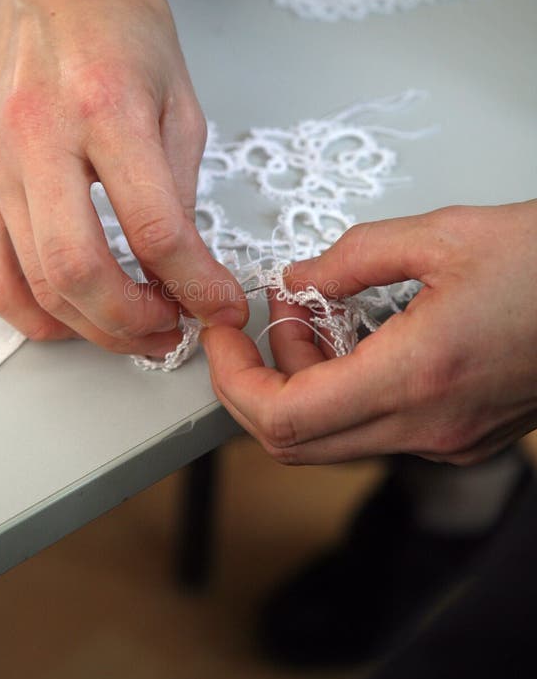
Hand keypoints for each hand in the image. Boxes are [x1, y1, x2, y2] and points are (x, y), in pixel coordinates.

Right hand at [0, 0, 246, 355]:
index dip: (197, 286)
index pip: (155, 228)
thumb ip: (180, 192)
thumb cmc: (122, 28)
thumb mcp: (180, 103)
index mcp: (107, 107)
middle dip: (136, 323)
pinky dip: (35, 312)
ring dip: (93, 326)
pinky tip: (74, 313)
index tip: (221, 306)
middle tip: (172, 329)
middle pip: (79, 271)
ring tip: (135, 327)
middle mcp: (37, 136)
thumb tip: (184, 271)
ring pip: (35, 285)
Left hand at [202, 202, 536, 465]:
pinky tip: (361, 337)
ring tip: (322, 313)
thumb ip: (351, 258)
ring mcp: (444, 440)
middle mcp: (427, 425)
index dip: (233, 382)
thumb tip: (300, 281)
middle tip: (275, 317)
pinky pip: (373, 430)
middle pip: (295, 442)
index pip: (283, 419)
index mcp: (416, 375)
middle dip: (262, 379)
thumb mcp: (440, 235)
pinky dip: (344, 390)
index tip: (221, 340)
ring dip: (305, 381)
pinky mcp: (457, 436)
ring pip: (332, 438)